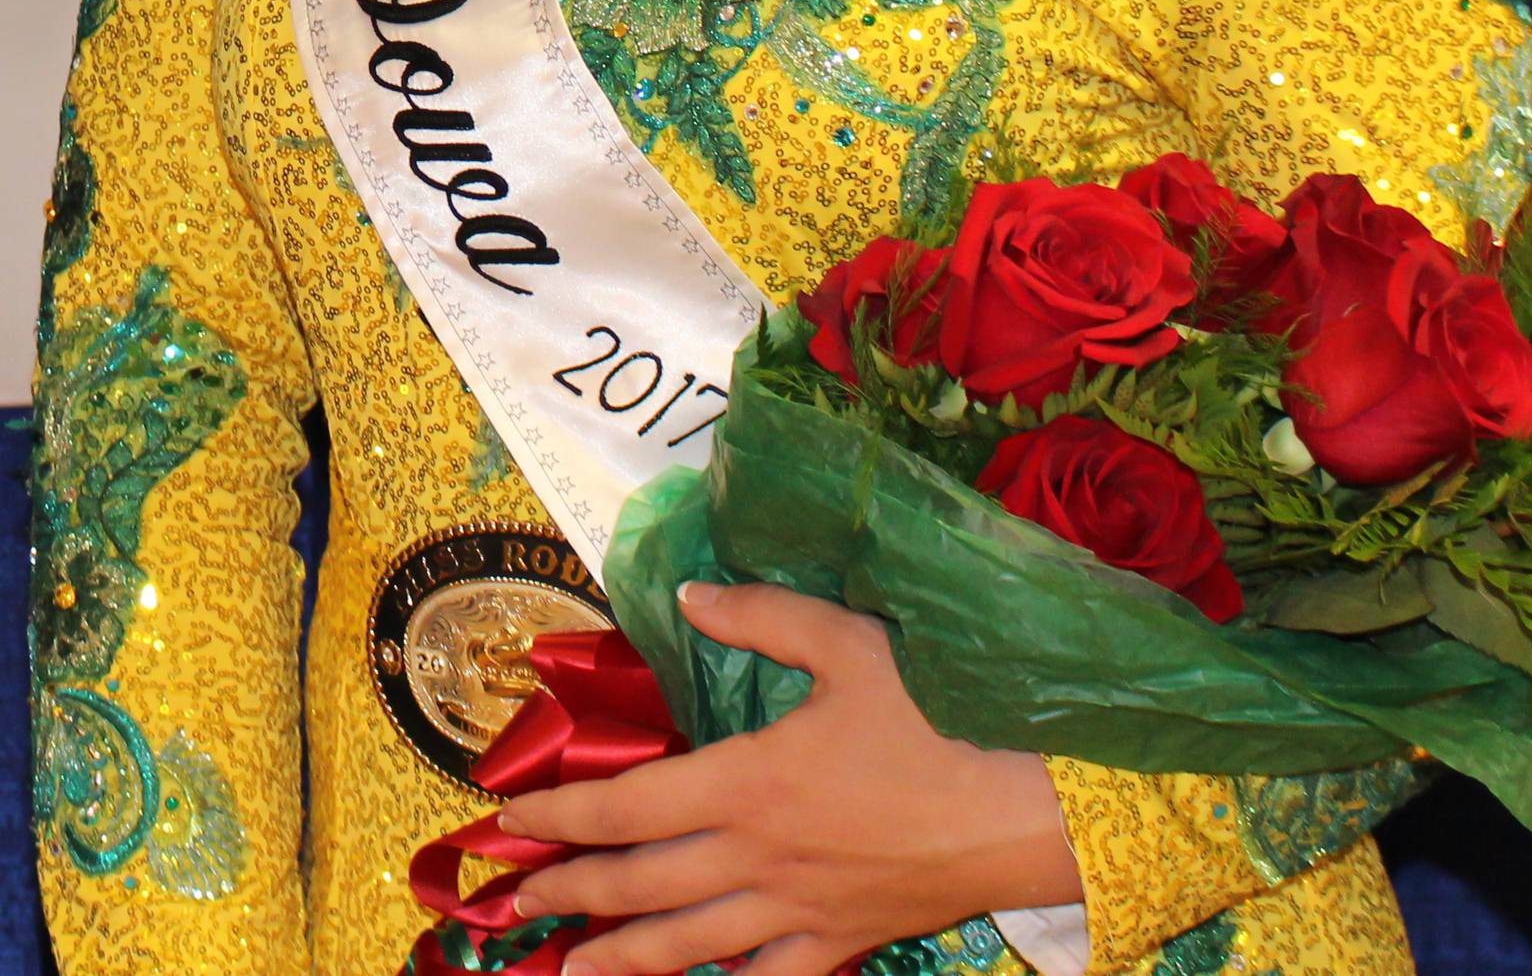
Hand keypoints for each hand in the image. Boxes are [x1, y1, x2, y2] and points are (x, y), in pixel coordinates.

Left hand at [497, 579, 1079, 975]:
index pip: (626, 806)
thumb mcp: (850, 643)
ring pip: (682, 948)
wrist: (1021, 812)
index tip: (508, 819)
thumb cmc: (938, 718)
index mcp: (749, 783)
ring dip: (615, 958)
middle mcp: (755, 859)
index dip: (559, 814)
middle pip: (636, 886)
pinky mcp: (836, 946)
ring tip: (566, 969)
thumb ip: (764, 616)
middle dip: (567, 891)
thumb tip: (690, 596)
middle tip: (512, 900)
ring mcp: (793, 914)